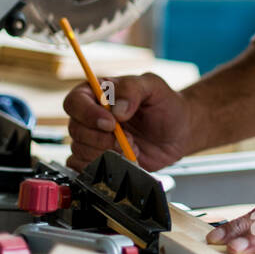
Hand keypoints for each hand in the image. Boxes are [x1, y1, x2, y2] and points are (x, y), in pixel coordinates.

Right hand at [63, 73, 191, 172]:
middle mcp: (91, 115)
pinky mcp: (99, 158)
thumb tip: (116, 109)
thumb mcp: (154, 87)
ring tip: (131, 147)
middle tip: (128, 138)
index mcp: (98, 92)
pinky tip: (122, 159)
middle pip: (75, 129)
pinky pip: (82, 166)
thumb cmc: (165, 105)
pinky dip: (100, 166)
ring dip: (106, 152)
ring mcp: (94, 138)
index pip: (75, 101)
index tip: (111, 123)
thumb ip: (132, 89)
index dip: (88, 114)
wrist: (179, 132)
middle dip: (101, 138)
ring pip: (79, 149)